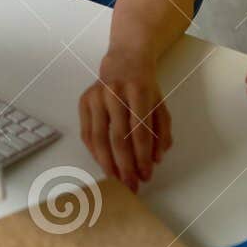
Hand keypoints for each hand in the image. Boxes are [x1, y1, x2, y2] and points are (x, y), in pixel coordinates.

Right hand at [79, 49, 171, 190]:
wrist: (124, 61)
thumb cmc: (144, 87)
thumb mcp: (160, 105)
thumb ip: (162, 133)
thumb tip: (156, 160)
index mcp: (138, 91)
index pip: (140, 131)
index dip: (142, 157)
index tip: (146, 175)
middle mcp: (115, 92)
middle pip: (118, 137)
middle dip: (125, 166)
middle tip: (131, 185)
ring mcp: (96, 96)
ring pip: (99, 138)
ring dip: (108, 163)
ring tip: (116, 180)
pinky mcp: (84, 100)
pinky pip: (86, 133)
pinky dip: (94, 152)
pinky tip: (104, 164)